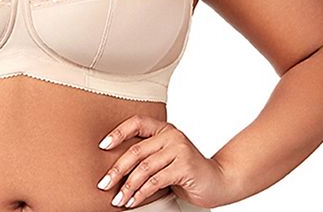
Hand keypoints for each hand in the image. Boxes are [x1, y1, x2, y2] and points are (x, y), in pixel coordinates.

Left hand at [96, 115, 227, 208]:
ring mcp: (179, 149)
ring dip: (127, 186)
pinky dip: (141, 193)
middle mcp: (171, 135)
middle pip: (136, 150)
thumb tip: (116, 167)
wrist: (220, 181)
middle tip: (104, 183)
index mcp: (164, 129)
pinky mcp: (184, 166)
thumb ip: (149, 155)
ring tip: (117, 199)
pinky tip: (133, 201)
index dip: (118, 132)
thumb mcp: (166, 158)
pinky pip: (156, 180)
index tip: (102, 145)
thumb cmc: (188, 171)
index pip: (136, 122)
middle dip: (117, 169)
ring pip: (144, 168)